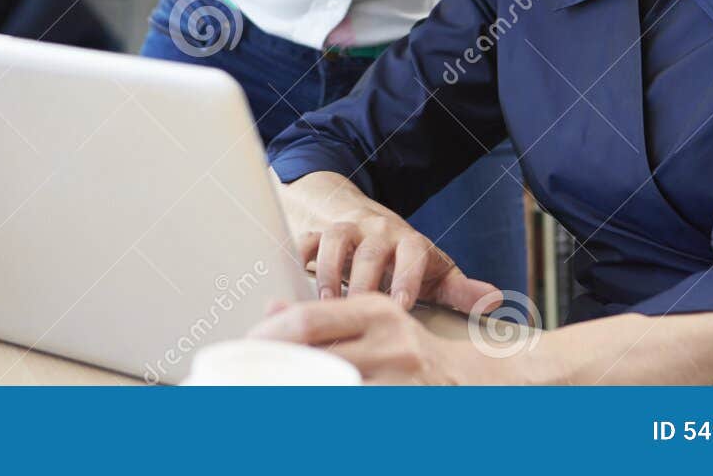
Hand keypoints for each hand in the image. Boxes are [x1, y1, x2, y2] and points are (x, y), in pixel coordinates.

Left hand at [248, 293, 489, 383]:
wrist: (469, 378)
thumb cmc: (408, 347)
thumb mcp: (370, 318)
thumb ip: (324, 313)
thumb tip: (270, 309)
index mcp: (374, 309)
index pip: (309, 319)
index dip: (270, 335)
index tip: (245, 347)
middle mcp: (388, 337)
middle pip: (315, 351)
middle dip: (275, 363)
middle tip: (244, 377)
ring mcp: (399, 374)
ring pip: (330, 384)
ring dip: (295, 389)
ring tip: (266, 392)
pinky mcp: (405, 400)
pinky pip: (351, 402)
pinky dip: (325, 401)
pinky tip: (304, 403)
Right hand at [282, 175, 498, 312]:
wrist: (369, 223)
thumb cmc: (407, 259)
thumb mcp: (437, 273)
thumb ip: (462, 290)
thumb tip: (496, 300)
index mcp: (410, 242)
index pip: (413, 255)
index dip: (407, 278)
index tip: (400, 306)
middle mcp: (379, 231)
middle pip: (372, 250)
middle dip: (364, 281)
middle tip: (358, 312)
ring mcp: (348, 230)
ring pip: (337, 240)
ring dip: (330, 272)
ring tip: (326, 303)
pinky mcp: (320, 234)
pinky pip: (307, 239)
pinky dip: (300, 255)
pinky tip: (293, 278)